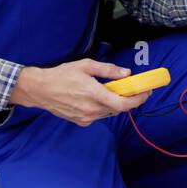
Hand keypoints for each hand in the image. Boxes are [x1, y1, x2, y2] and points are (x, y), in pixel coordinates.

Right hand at [10, 59, 150, 125]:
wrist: (40, 90)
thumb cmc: (62, 75)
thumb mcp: (86, 65)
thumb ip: (108, 70)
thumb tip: (126, 73)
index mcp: (94, 94)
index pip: (123, 103)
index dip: (138, 99)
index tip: (146, 92)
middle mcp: (91, 109)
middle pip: (119, 108)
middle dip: (130, 99)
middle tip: (135, 89)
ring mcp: (86, 118)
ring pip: (110, 112)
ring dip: (116, 103)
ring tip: (116, 91)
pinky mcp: (81, 122)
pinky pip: (99, 116)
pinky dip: (104, 107)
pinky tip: (98, 98)